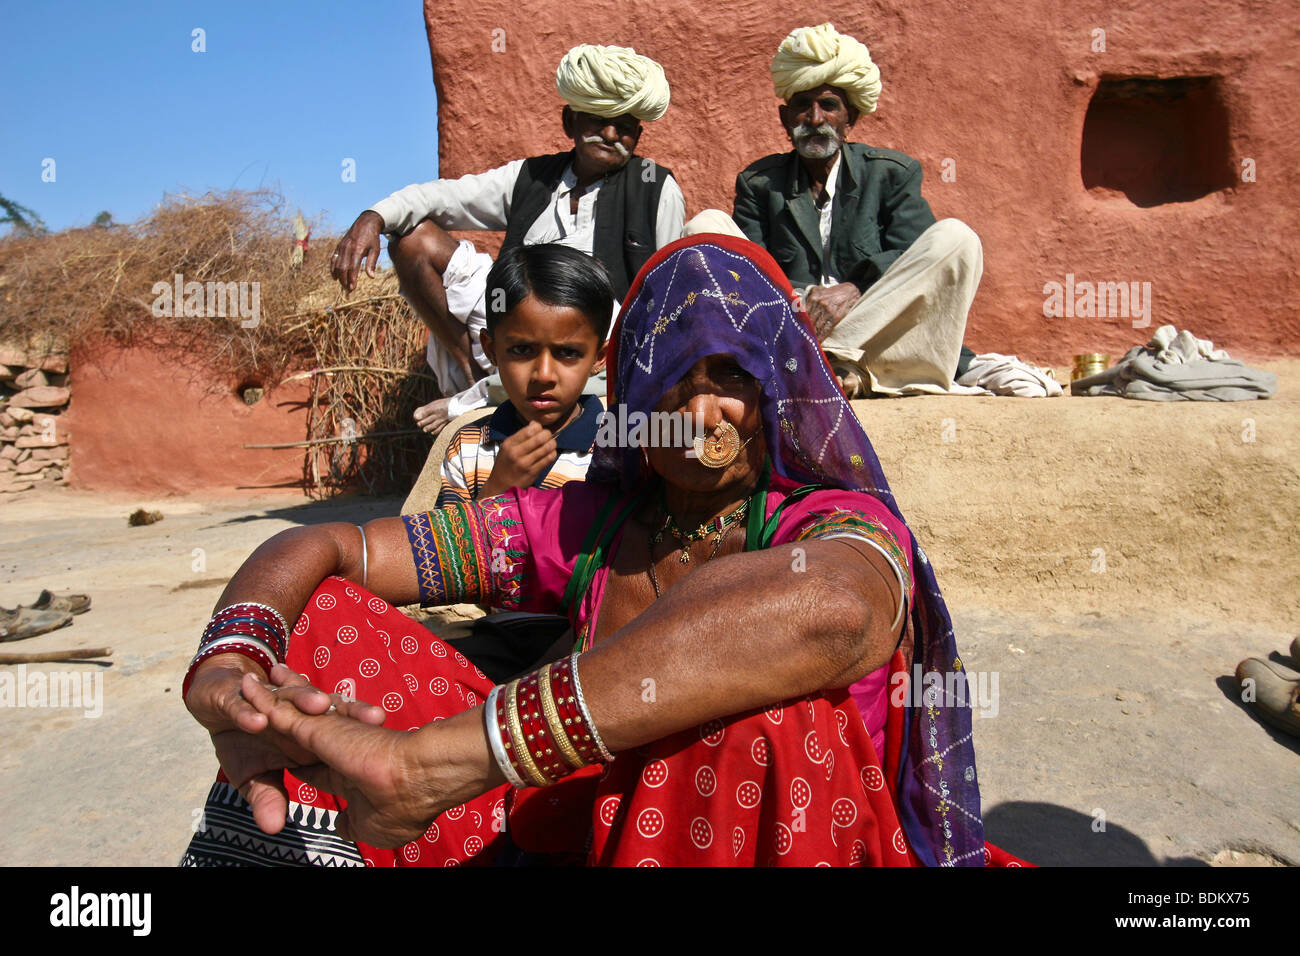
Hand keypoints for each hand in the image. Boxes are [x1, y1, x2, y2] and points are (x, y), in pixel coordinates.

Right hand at [185, 658, 383, 834]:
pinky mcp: (233, 699)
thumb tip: (275, 828)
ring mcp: (265, 702)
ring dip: (304, 700)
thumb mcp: (254, 774)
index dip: (363, 732)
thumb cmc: (243, 741)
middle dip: (349, 711)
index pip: (340, 728)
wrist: (215, 703)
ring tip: (318, 705)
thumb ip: (268, 796)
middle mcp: (292, 712)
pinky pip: (242, 708)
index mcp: (305, 729)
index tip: (388, 739)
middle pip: (326, 709)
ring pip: (290, 699)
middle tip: (372, 718)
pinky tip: (256, 722)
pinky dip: (248, 714)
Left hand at [241, 672, 459, 847]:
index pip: (317, 765)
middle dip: (289, 715)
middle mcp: (336, 745)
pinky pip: (277, 708)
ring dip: (274, 694)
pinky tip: (246, 686)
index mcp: (348, 771)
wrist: (412, 784)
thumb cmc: (398, 807)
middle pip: (304, 727)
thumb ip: (348, 821)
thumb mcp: (368, 825)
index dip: (301, 761)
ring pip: (292, 709)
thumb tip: (339, 825)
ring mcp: (326, 731)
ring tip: (257, 679)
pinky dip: (260, 698)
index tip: (290, 761)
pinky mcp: (313, 722)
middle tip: (273, 705)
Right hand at [331, 210, 383, 292]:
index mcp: (357, 249)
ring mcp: (342, 247)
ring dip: (339, 276)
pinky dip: (332, 268)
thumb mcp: (375, 250)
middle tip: (349, 290)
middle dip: (344, 280)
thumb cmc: (372, 238)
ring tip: (344, 285)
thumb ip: (371, 263)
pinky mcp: (339, 246)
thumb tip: (371, 277)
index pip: (352, 267)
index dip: (351, 279)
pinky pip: (333, 258)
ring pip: (337, 264)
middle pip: (342, 268)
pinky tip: (335, 277)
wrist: (365, 223)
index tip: (352, 288)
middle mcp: (347, 248)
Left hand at [413, 397, 453, 434]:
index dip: (418, 415)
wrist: (457, 405)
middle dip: (422, 423)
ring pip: (434, 425)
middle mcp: (438, 413)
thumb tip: (416, 416)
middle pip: (428, 419)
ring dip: (428, 428)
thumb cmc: (443, 404)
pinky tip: (432, 432)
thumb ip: (425, 410)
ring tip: (424, 429)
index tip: (415, 417)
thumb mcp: (434, 404)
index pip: (424, 411)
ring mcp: (443, 419)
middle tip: (419, 424)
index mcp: (434, 407)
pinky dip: (436, 431)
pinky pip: (441, 428)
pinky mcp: (447, 423)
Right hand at [480, 421, 556, 496]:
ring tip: (551, 444)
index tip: (540, 430)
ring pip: (546, 448)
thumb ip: (520, 436)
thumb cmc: (505, 464)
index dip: (539, 427)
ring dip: (552, 444)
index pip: (529, 430)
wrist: (500, 486)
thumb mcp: (507, 448)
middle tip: (548, 436)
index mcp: (509, 444)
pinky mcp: (533, 472)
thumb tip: (535, 423)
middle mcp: (516, 453)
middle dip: (548, 434)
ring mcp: (525, 463)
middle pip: (540, 437)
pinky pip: (548, 459)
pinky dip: (552, 454)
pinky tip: (550, 453)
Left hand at [803, 283, 859, 341]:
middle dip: (803, 330)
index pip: (802, 313)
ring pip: (816, 327)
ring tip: (806, 342)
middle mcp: (819, 304)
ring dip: (811, 335)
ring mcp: (828, 311)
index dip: (798, 322)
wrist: (850, 291)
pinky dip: (820, 337)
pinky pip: (825, 330)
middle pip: (808, 321)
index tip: (794, 329)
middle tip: (798, 338)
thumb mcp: (819, 290)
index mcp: (814, 297)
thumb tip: (798, 305)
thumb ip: (808, 295)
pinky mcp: (835, 317)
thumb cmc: (833, 292)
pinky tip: (817, 342)